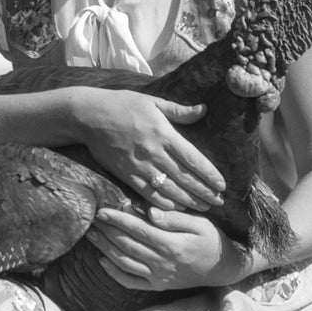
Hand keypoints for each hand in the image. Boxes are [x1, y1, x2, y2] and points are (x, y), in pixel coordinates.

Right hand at [72, 88, 224, 211]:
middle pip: (185, 178)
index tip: (222, 185)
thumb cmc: (123, 105)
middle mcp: (154, 152)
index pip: (193, 159)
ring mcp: (139, 166)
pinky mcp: (126, 174)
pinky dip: (163, 203)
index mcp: (164, 133)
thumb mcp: (153, 102)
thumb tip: (204, 110)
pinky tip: (175, 208)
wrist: (90, 116)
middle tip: (219, 203)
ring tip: (203, 208)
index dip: (210, 174)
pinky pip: (147, 194)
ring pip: (169, 189)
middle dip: (204, 192)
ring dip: (188, 201)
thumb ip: (180, 111)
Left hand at [84, 206, 247, 291]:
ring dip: (105, 249)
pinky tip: (103, 261)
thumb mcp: (201, 223)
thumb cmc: (212, 240)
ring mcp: (159, 277)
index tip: (102, 210)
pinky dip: (115, 273)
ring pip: (125, 263)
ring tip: (92, 236)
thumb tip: (150, 213)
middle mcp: (162, 263)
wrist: (223, 269)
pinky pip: (131, 282)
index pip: (138, 230)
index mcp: (172, 245)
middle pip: (127, 246)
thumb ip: (175, 218)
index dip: (117, 220)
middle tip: (90, 220)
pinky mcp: (158, 286)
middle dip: (106, 232)